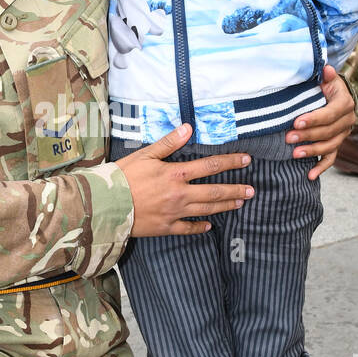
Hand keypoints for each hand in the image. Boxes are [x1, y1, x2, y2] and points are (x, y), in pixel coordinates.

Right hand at [117, 124, 253, 235]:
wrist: (105, 204)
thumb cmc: (123, 176)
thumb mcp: (145, 154)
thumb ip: (169, 142)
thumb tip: (189, 128)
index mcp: (176, 173)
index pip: (210, 166)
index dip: (230, 162)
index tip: (246, 160)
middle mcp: (180, 194)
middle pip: (215, 191)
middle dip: (235, 190)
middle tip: (252, 190)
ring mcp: (175, 213)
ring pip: (206, 210)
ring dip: (225, 206)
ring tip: (239, 203)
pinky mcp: (166, 227)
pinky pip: (188, 228)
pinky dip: (200, 227)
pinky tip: (209, 226)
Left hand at [285, 65, 355, 178]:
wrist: (335, 95)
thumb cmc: (326, 85)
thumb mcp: (327, 78)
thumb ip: (326, 75)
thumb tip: (326, 68)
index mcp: (345, 103)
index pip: (330, 114)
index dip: (314, 119)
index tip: (296, 122)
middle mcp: (348, 120)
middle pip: (328, 132)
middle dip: (307, 136)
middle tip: (288, 137)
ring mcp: (343, 134)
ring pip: (330, 146)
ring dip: (312, 151)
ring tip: (294, 154)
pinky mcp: (337, 144)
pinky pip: (331, 158)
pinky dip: (321, 167)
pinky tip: (309, 175)